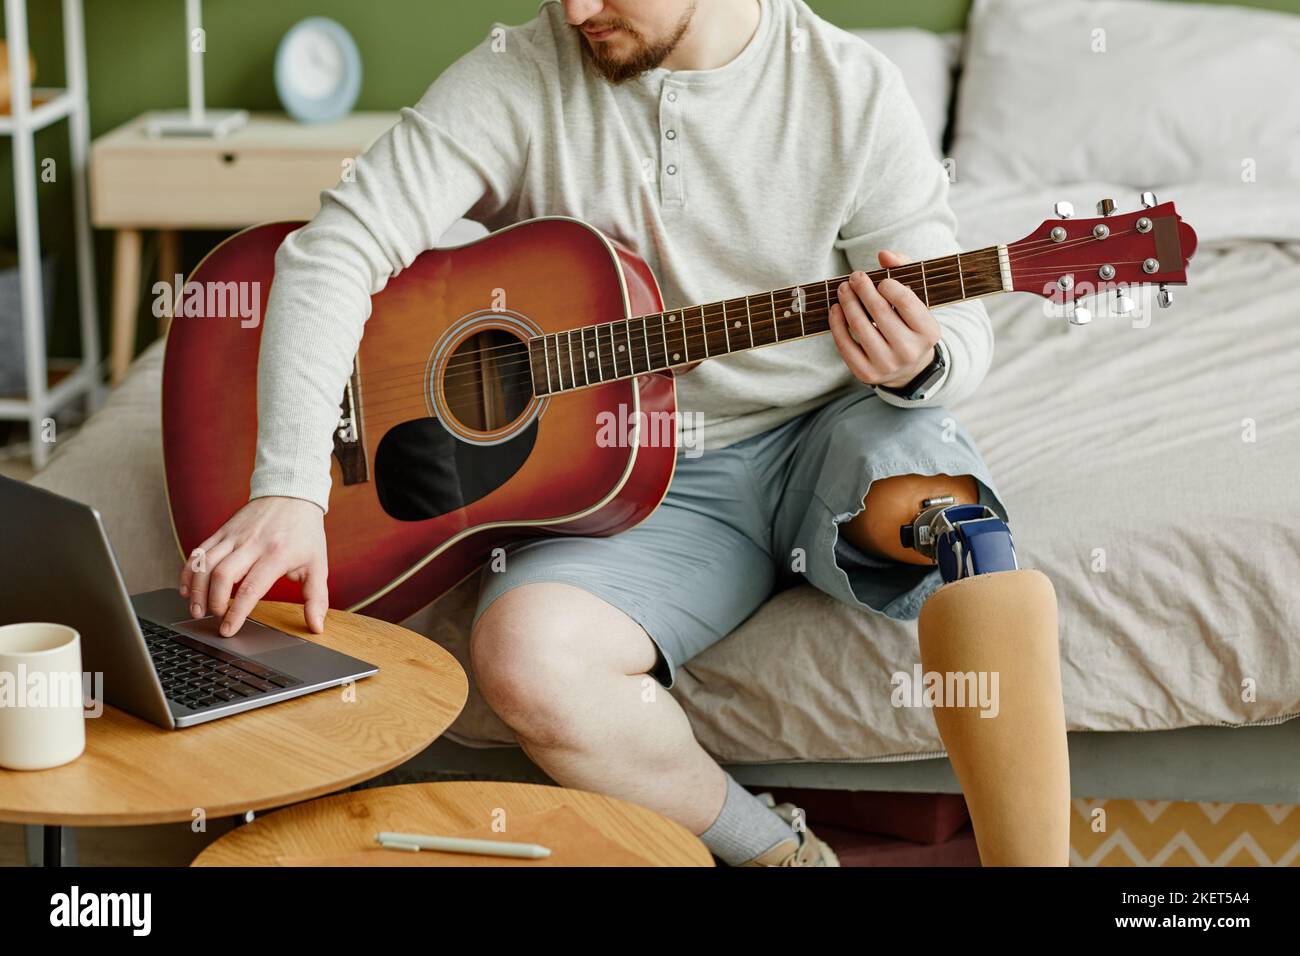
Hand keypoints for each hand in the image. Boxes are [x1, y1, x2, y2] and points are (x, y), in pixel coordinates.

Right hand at [178, 496, 328, 636]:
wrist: (291, 493)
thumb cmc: (305, 532)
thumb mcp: (318, 565)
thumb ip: (316, 598)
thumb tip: (316, 627)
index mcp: (276, 555)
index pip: (251, 588)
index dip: (236, 612)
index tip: (228, 630)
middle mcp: (252, 544)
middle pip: (222, 576)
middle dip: (214, 602)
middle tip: (216, 618)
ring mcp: (233, 536)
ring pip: (205, 564)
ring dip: (197, 591)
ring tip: (198, 611)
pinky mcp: (222, 531)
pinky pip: (199, 552)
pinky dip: (189, 573)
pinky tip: (188, 590)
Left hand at [828, 250, 941, 388]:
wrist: (908, 368)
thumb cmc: (909, 324)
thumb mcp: (915, 299)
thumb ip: (903, 270)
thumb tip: (884, 254)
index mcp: (928, 332)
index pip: (906, 301)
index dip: (889, 285)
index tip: (880, 281)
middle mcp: (910, 351)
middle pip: (879, 312)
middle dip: (863, 289)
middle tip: (854, 277)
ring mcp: (887, 365)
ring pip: (860, 327)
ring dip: (847, 303)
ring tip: (843, 289)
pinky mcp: (866, 374)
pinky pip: (845, 345)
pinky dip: (837, 324)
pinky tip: (836, 309)